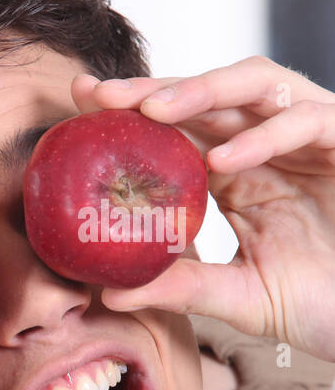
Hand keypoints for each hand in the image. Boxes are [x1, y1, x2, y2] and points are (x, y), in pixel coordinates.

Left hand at [73, 57, 334, 362]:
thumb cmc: (315, 304)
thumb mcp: (236, 298)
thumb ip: (180, 288)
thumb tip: (108, 295)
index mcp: (233, 171)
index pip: (177, 126)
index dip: (131, 109)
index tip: (78, 102)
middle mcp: (267, 145)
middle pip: (207, 94)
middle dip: (152, 88)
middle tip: (100, 95)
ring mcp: (309, 139)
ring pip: (256, 85)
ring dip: (202, 91)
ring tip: (152, 110)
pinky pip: (308, 119)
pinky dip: (262, 135)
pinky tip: (221, 161)